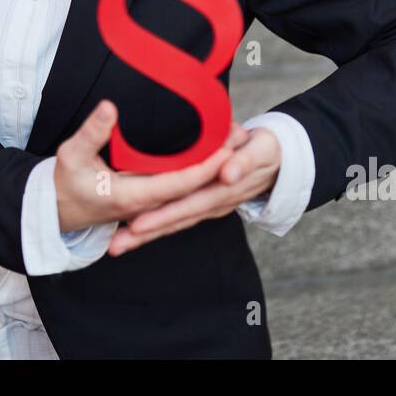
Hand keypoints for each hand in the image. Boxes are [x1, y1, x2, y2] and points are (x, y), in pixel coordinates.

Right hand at [53, 99, 240, 232]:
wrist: (60, 210)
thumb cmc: (65, 183)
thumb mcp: (72, 156)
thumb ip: (92, 133)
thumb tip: (110, 108)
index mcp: (134, 196)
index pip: (179, 184)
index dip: (205, 168)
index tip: (226, 149)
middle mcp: (149, 203)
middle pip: (193, 185)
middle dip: (220, 162)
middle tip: (243, 134)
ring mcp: (152, 203)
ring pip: (190, 185)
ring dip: (214, 164)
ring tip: (236, 136)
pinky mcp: (152, 197)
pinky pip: (181, 184)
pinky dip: (200, 168)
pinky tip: (215, 151)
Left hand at [107, 122, 280, 255]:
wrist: (278, 159)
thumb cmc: (265, 149)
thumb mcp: (260, 150)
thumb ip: (244, 161)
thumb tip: (227, 173)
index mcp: (222, 191)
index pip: (187, 206)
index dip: (162, 216)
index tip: (137, 224)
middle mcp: (212, 204)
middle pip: (174, 221)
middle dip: (145, 234)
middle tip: (116, 245)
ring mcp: (207, 207)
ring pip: (173, 223)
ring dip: (146, 236)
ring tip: (118, 245)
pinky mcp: (203, 204)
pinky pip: (177, 217)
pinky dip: (156, 225)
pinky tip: (134, 229)